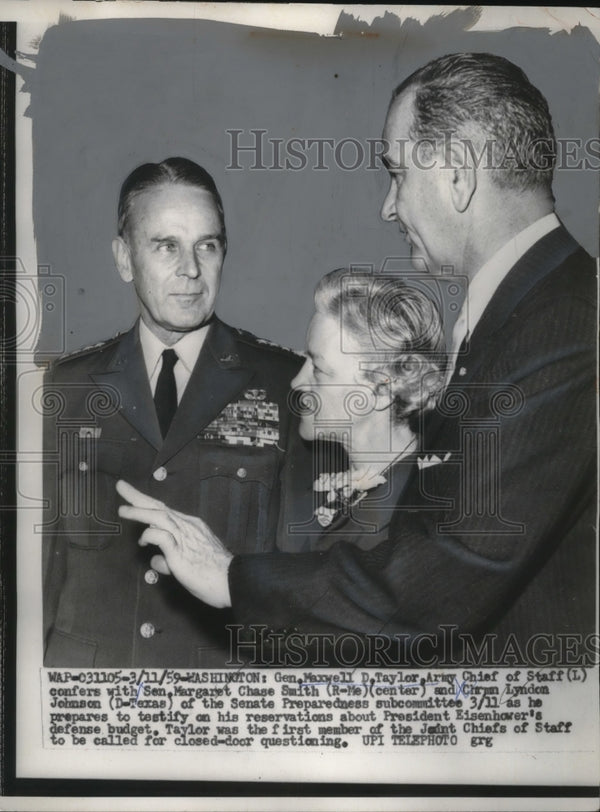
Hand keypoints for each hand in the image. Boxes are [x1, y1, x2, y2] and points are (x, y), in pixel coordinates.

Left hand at [116, 480, 232, 607]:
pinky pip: (161, 537)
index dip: (149, 505)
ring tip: (123, 509)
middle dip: (138, 497)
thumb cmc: (214, 575)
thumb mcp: (189, 562)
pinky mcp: (181, 552)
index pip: (166, 512)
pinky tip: (143, 541)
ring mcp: (185, 538)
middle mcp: (188, 528)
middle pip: (159, 507)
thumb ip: (171, 558)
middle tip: (121, 486)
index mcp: (192, 527)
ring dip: (139, 512)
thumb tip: (157, 560)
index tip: (136, 499)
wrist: (233, 581)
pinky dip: (150, 536)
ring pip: (159, 517)